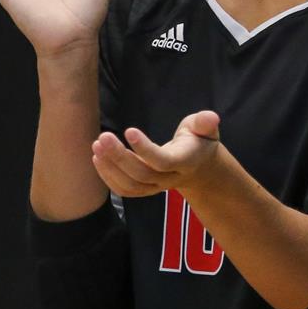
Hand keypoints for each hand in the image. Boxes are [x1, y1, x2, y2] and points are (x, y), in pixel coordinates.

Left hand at [91, 110, 221, 197]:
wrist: (198, 168)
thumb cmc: (198, 142)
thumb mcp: (205, 129)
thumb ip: (205, 123)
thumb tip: (210, 117)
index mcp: (185, 162)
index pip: (162, 160)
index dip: (144, 149)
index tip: (128, 130)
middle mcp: (170, 178)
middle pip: (142, 174)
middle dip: (119, 156)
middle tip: (103, 136)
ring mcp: (156, 187)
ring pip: (130, 185)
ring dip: (110, 167)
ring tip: (97, 145)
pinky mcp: (145, 189)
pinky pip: (124, 191)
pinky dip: (108, 177)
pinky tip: (97, 158)